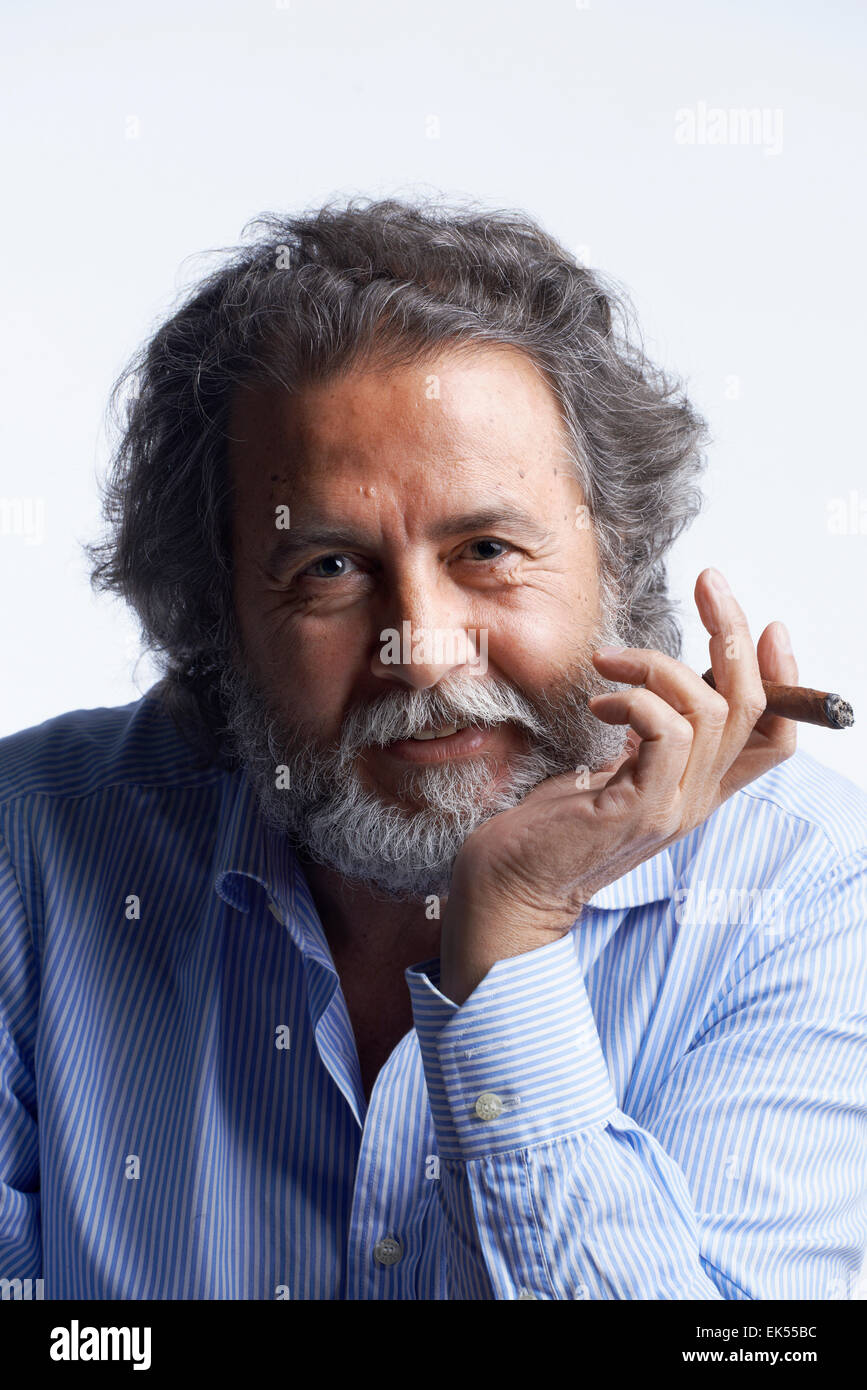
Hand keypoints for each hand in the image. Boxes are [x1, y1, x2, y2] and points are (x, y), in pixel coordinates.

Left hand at [439, 568, 797, 1004]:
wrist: (508, 888)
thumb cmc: (548, 827)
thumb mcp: (611, 774)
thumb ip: (646, 741)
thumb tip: (655, 685)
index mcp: (697, 788)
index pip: (774, 736)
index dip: (784, 679)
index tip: (767, 627)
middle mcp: (697, 798)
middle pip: (753, 706)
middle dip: (734, 632)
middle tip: (708, 582)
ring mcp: (673, 806)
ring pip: (711, 710)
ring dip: (659, 665)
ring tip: (610, 663)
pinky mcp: (640, 808)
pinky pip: (668, 732)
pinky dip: (636, 699)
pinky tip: (600, 701)